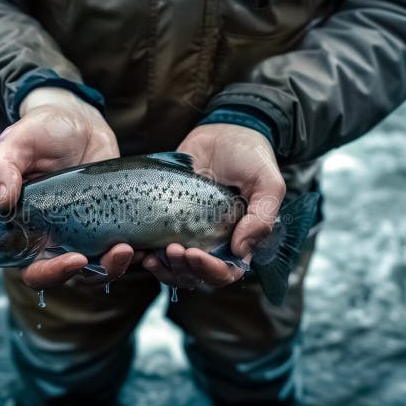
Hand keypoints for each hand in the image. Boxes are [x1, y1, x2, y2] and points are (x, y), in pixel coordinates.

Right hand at [0, 87, 133, 288]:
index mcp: (27, 230)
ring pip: (101, 266)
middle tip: (119, 250)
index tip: (75, 259)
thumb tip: (2, 203)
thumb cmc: (40, 132)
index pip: (34, 269)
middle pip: (74, 274)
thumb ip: (2, 169)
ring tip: (133, 246)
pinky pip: (125, 246)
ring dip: (119, 264)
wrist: (76, 121)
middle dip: (97, 271)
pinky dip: (138, 250)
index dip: (52, 273)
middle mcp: (57, 237)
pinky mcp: (113, 221)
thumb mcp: (17, 143)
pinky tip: (150, 241)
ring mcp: (87, 231)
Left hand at [143, 123, 285, 288]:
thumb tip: (241, 249)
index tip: (193, 254)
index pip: (227, 271)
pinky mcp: (168, 219)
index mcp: (240, 240)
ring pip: (174, 266)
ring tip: (150, 256)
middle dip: (182, 269)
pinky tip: (137, 247)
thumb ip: (263, 216)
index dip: (210, 271)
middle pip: (196, 274)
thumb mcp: (268, 182)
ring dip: (163, 268)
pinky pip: (156, 245)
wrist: (223, 131)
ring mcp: (189, 232)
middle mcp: (213, 242)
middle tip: (170, 251)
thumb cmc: (251, 157)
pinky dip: (146, 252)